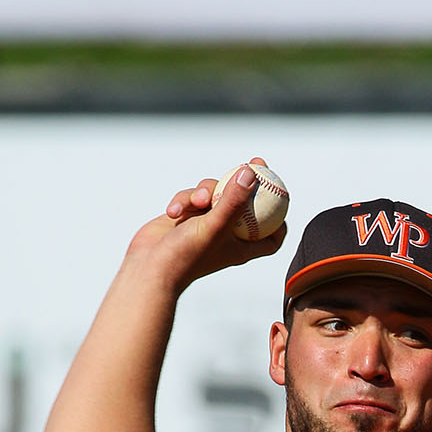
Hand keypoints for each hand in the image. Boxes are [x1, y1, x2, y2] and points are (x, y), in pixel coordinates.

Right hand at [125, 159, 287, 290]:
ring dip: (204, 191)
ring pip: (215, 194)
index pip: (271, 237)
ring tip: (196, 202)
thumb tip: (250, 173)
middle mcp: (226, 236)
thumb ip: (234, 200)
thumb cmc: (186, 256)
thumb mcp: (215, 226)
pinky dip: (183, 200)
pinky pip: (191, 198)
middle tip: (254, 161)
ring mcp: (205, 225)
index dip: (280, 217)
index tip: (281, 193)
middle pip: (246, 205)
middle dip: (249, 183)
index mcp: (241, 246)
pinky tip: (173, 212)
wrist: (150, 269)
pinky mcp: (186, 218)